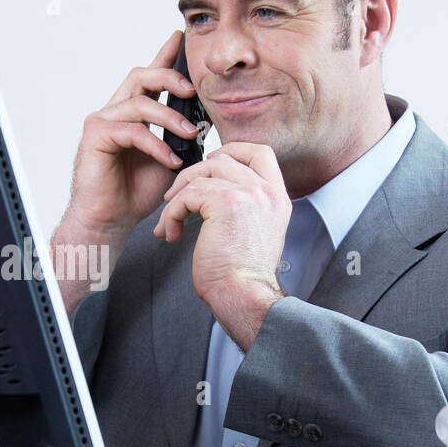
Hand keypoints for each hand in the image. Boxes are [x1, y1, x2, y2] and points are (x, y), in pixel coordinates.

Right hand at [62, 30, 202, 241]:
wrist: (109, 221)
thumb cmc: (134, 193)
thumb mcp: (170, 159)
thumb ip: (180, 138)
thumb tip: (204, 123)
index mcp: (132, 114)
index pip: (149, 78)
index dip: (164, 56)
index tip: (180, 38)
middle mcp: (115, 111)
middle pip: (141, 75)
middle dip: (169, 76)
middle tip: (191, 89)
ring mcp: (102, 121)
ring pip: (139, 102)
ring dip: (169, 117)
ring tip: (189, 134)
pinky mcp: (95, 136)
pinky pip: (132, 130)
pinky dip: (155, 144)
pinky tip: (169, 159)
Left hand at [153, 143, 291, 349]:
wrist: (244, 295)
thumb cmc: (242, 275)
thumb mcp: (255, 231)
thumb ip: (245, 206)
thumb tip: (214, 192)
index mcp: (277, 198)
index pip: (260, 152)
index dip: (231, 151)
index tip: (209, 166)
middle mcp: (267, 192)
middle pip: (225, 158)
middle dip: (194, 173)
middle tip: (178, 195)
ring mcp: (249, 194)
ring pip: (202, 174)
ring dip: (178, 196)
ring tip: (170, 221)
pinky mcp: (226, 202)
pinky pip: (188, 195)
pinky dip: (172, 213)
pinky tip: (171, 233)